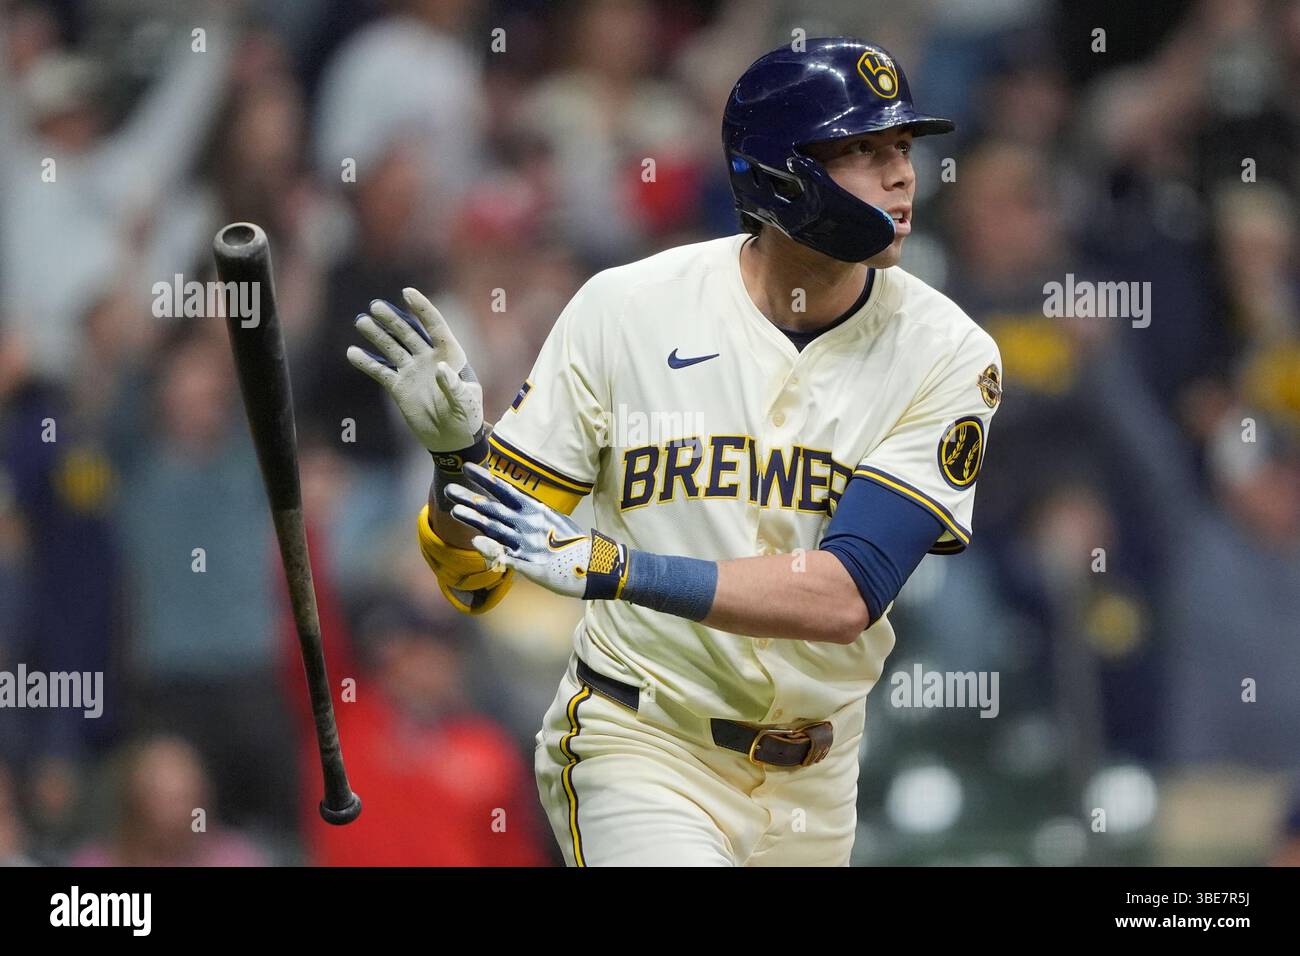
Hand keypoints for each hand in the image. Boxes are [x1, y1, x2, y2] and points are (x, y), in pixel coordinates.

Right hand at [346, 287, 482, 452]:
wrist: (451, 439)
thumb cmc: (466, 418)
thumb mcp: (466, 402)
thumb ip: (454, 386)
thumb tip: (441, 370)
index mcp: (450, 356)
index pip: (435, 326)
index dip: (422, 308)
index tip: (407, 292)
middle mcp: (429, 359)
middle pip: (408, 333)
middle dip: (392, 319)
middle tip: (375, 307)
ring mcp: (412, 371)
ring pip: (392, 347)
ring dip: (377, 335)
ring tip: (361, 321)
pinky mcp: (399, 387)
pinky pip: (381, 371)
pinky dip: (367, 363)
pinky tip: (352, 353)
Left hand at [444, 462, 626, 599]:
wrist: (595, 565)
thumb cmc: (572, 543)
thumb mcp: (553, 521)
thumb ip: (531, 514)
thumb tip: (515, 504)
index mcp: (535, 510)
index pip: (505, 491)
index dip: (484, 480)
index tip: (467, 468)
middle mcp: (529, 524)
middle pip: (493, 509)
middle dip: (470, 499)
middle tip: (449, 490)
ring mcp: (528, 544)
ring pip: (495, 529)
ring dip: (473, 519)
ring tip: (455, 510)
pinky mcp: (530, 565)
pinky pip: (506, 556)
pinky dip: (491, 548)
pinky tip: (474, 542)